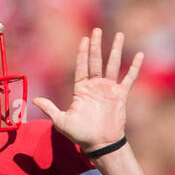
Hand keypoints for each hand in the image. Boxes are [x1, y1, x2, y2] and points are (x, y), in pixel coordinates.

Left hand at [32, 28, 142, 151]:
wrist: (100, 144)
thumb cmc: (80, 134)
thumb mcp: (61, 121)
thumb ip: (50, 108)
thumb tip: (34, 100)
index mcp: (81, 90)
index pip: (81, 67)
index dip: (82, 53)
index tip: (84, 39)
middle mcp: (95, 86)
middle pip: (96, 61)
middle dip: (96, 45)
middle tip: (97, 30)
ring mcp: (109, 89)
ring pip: (113, 65)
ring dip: (116, 50)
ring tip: (119, 35)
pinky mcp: (121, 95)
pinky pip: (129, 78)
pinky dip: (135, 67)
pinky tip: (140, 55)